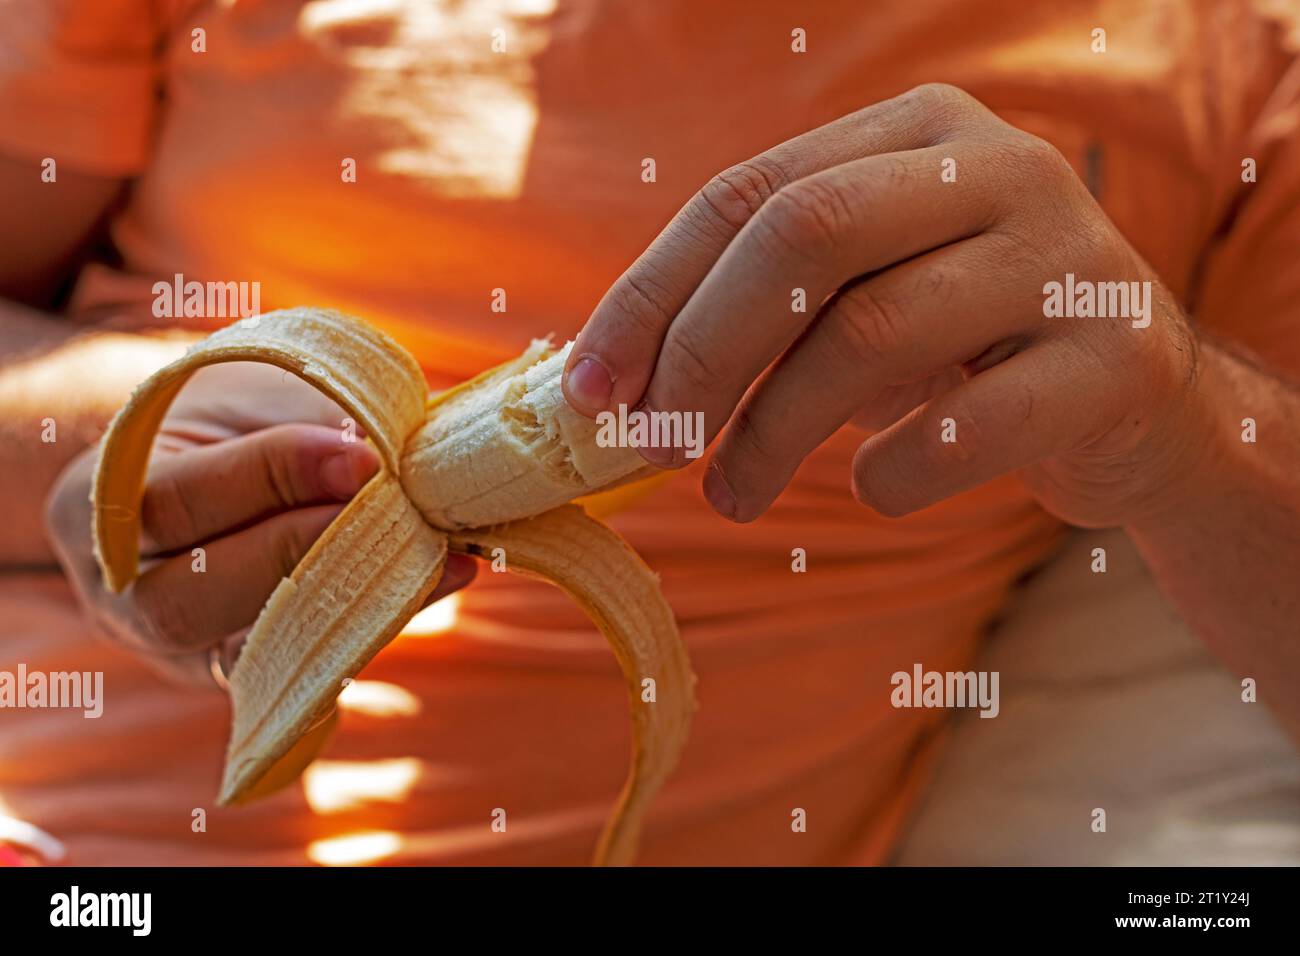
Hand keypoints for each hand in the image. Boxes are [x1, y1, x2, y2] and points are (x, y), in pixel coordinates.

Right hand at [46, 361, 474, 685]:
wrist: (202, 469)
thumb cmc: (227, 421)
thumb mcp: (245, 397)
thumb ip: (302, 422)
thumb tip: (394, 457)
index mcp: (96, 506)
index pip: (174, 502)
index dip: (271, 478)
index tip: (361, 456)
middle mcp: (121, 596)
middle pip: (194, 599)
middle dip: (307, 551)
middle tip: (399, 507)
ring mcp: (179, 651)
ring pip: (253, 649)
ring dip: (355, 598)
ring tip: (441, 551)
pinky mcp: (243, 673)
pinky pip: (302, 668)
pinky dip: (375, 620)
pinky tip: (438, 578)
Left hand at [564, 83, 1208, 527]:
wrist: (1136, 401)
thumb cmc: (961, 349)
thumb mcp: (863, 295)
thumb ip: (758, 308)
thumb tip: (605, 385)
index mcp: (917, 132)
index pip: (747, 195)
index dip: (651, 297)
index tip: (590, 392)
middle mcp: (998, 168)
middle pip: (804, 234)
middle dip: (701, 352)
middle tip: (652, 447)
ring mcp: (1065, 260)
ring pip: (872, 333)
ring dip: (772, 435)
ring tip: (730, 494)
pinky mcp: (1113, 362)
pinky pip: (965, 427)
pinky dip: (892, 474)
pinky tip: (872, 488)